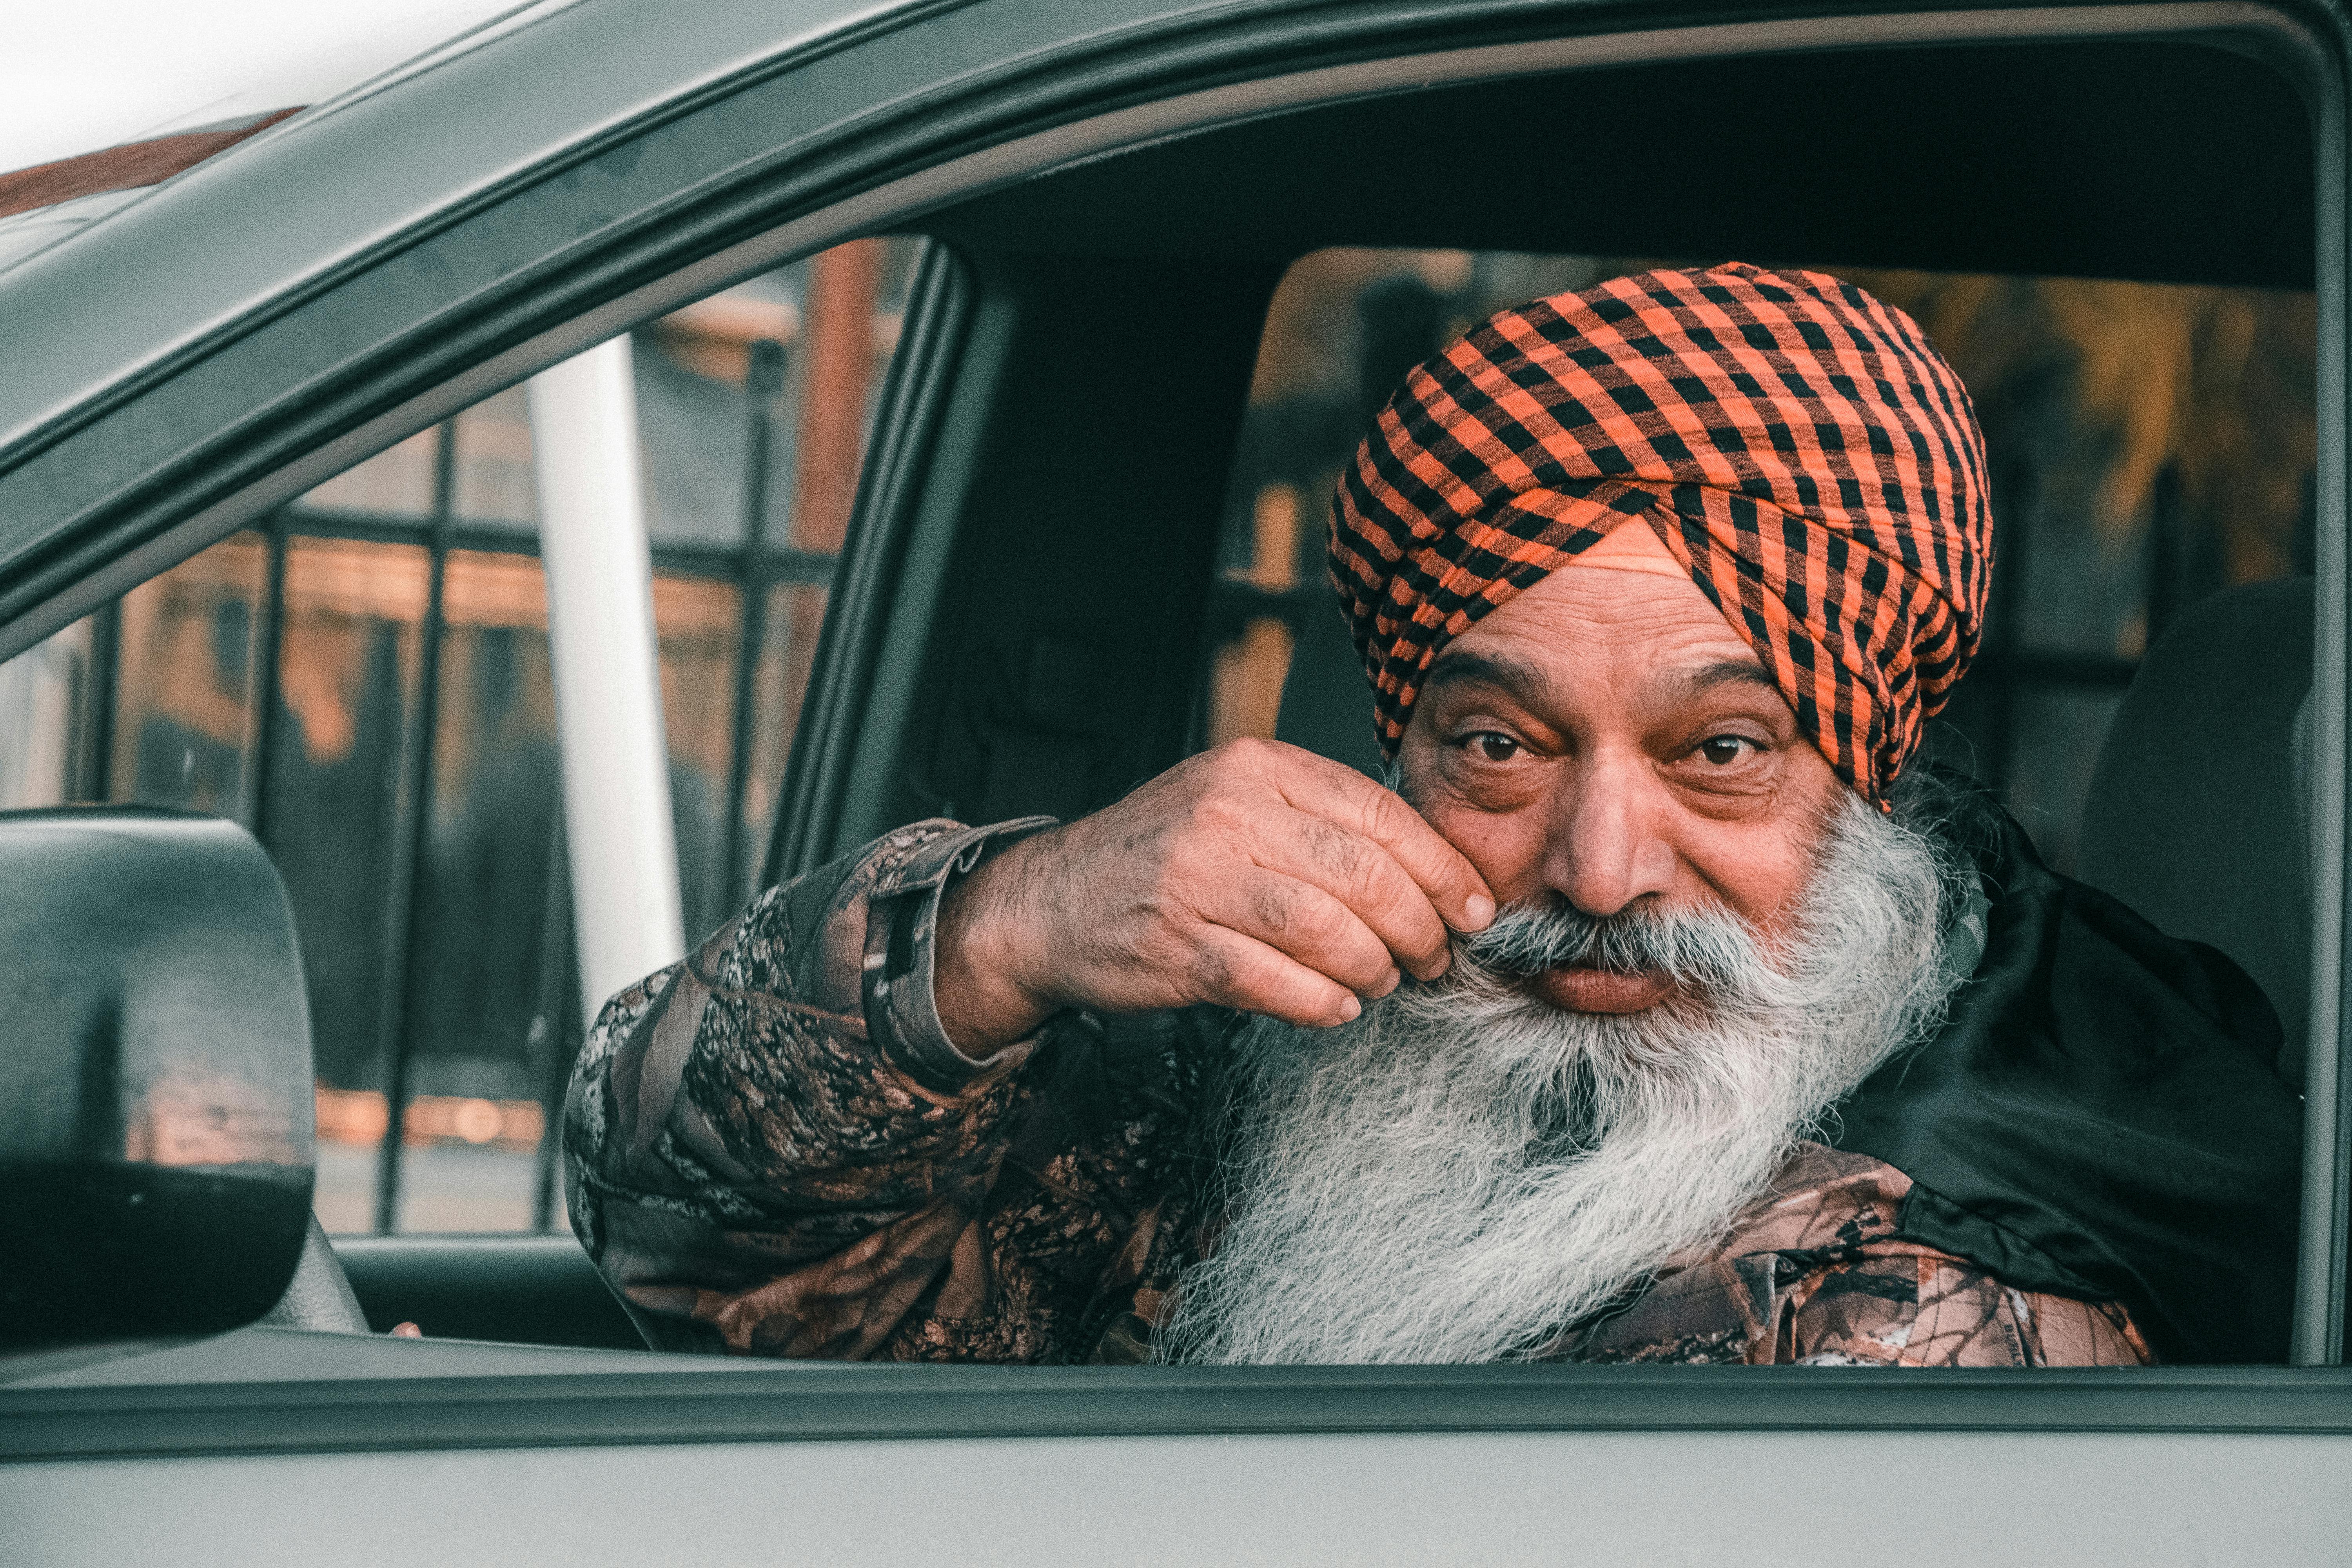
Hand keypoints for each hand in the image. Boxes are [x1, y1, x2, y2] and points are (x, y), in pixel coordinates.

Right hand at [934, 738, 1493, 1049]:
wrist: (1052, 900)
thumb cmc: (1166, 856)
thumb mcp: (1239, 804)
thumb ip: (1323, 824)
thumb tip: (1434, 874)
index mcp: (1256, 769)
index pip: (1379, 814)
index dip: (1443, 869)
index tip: (1475, 910)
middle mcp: (1227, 814)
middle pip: (1363, 875)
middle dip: (1419, 927)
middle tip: (1434, 957)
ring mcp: (1195, 880)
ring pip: (1326, 930)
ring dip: (1373, 969)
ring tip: (1381, 981)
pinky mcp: (1174, 947)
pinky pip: (1274, 982)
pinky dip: (1320, 1002)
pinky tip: (1336, 1007)